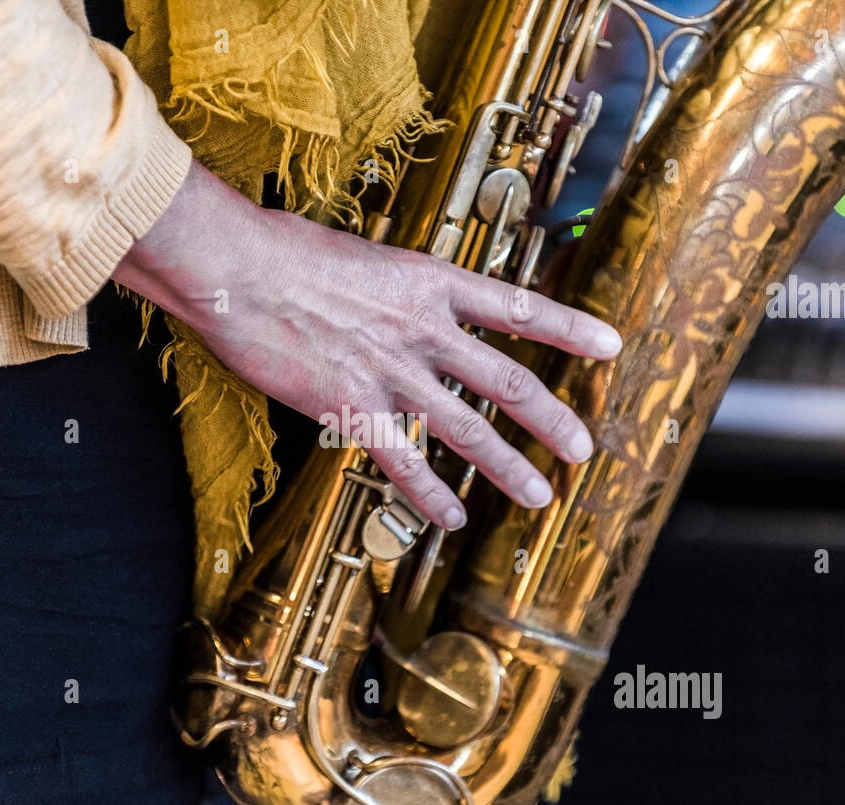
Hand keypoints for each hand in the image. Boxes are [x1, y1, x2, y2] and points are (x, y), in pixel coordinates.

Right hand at [112, 160, 621, 530]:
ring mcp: (391, 372)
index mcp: (428, 281)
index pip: (516, 307)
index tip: (610, 344)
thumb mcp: (355, 253)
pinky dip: (430, 492)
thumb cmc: (281, 249)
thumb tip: (387, 301)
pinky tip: (451, 515)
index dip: (569, 328)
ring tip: (539, 494)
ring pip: (467, 428)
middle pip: (506, 380)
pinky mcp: (352, 407)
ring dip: (508, 466)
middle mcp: (422, 330)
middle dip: (551, 418)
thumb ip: (385, 286)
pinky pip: (403, 460)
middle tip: (583, 446)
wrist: (234, 267)